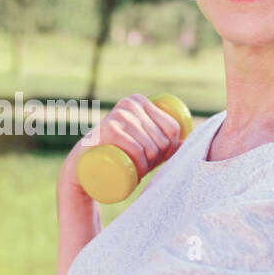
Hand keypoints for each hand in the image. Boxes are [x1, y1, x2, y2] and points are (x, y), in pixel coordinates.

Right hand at [58, 94, 183, 200]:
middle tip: (147, 170)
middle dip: (159, 160)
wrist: (82, 164)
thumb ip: (163, 138)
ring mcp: (118, 115)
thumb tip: (191, 141)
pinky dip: (141, 165)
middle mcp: (130, 104)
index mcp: (140, 101)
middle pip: (162, 138)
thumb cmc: (117, 153)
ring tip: (141, 173)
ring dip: (150, 166)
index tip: (161, 161)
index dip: (174, 149)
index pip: (172, 127)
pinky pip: (136, 148)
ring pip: (150, 146)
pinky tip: (138, 173)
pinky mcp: (108, 130)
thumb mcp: (140, 140)